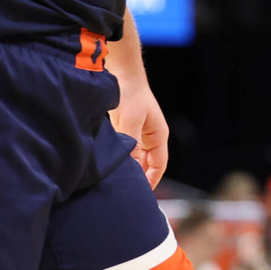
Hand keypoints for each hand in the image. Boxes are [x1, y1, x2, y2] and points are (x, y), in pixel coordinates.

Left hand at [111, 70, 168, 186]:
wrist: (123, 74)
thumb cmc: (131, 94)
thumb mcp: (131, 121)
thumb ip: (131, 144)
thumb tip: (129, 167)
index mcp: (158, 135)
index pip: (159, 165)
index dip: (152, 180)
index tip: (142, 195)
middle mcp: (150, 136)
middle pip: (148, 164)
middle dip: (140, 178)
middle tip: (127, 193)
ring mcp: (139, 133)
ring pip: (136, 158)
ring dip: (129, 169)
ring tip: (117, 183)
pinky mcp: (127, 130)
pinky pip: (126, 151)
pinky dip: (121, 160)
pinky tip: (110, 167)